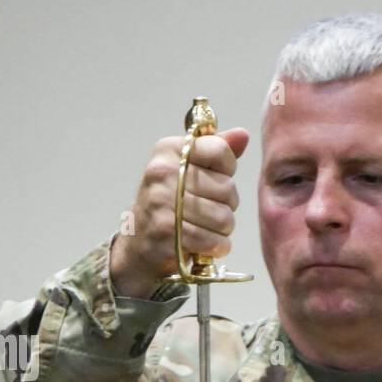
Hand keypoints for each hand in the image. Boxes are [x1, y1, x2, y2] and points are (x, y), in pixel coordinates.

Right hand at [109, 127, 249, 298]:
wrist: (138, 242)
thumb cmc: (170, 202)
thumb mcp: (188, 169)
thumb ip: (215, 150)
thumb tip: (243, 135)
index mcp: (169, 149)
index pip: (220, 151)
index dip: (227, 170)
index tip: (214, 180)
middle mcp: (163, 172)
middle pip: (227, 188)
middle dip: (226, 205)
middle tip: (209, 211)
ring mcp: (162, 202)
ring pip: (224, 218)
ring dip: (222, 230)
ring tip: (206, 228)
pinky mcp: (166, 233)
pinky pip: (213, 241)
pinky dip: (217, 247)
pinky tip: (206, 244)